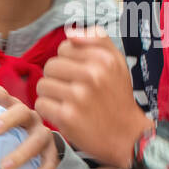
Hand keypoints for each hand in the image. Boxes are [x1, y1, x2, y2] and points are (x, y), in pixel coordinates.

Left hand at [0, 85, 60, 168]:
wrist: (42, 146)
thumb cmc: (11, 135)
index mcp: (14, 108)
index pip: (2, 95)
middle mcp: (31, 118)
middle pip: (22, 112)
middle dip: (8, 119)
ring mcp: (44, 134)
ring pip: (37, 139)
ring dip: (21, 153)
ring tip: (3, 167)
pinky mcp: (52, 153)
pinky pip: (49, 164)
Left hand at [36, 27, 150, 167]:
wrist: (127, 136)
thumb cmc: (117, 97)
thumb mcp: (117, 63)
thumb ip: (98, 40)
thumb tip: (70, 32)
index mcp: (104, 59)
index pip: (65, 47)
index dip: (68, 61)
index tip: (80, 74)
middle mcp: (92, 75)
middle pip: (50, 66)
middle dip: (57, 78)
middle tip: (72, 90)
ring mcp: (78, 96)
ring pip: (42, 85)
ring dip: (51, 95)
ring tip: (68, 102)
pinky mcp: (67, 116)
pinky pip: (41, 104)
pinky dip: (48, 111)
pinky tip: (63, 114)